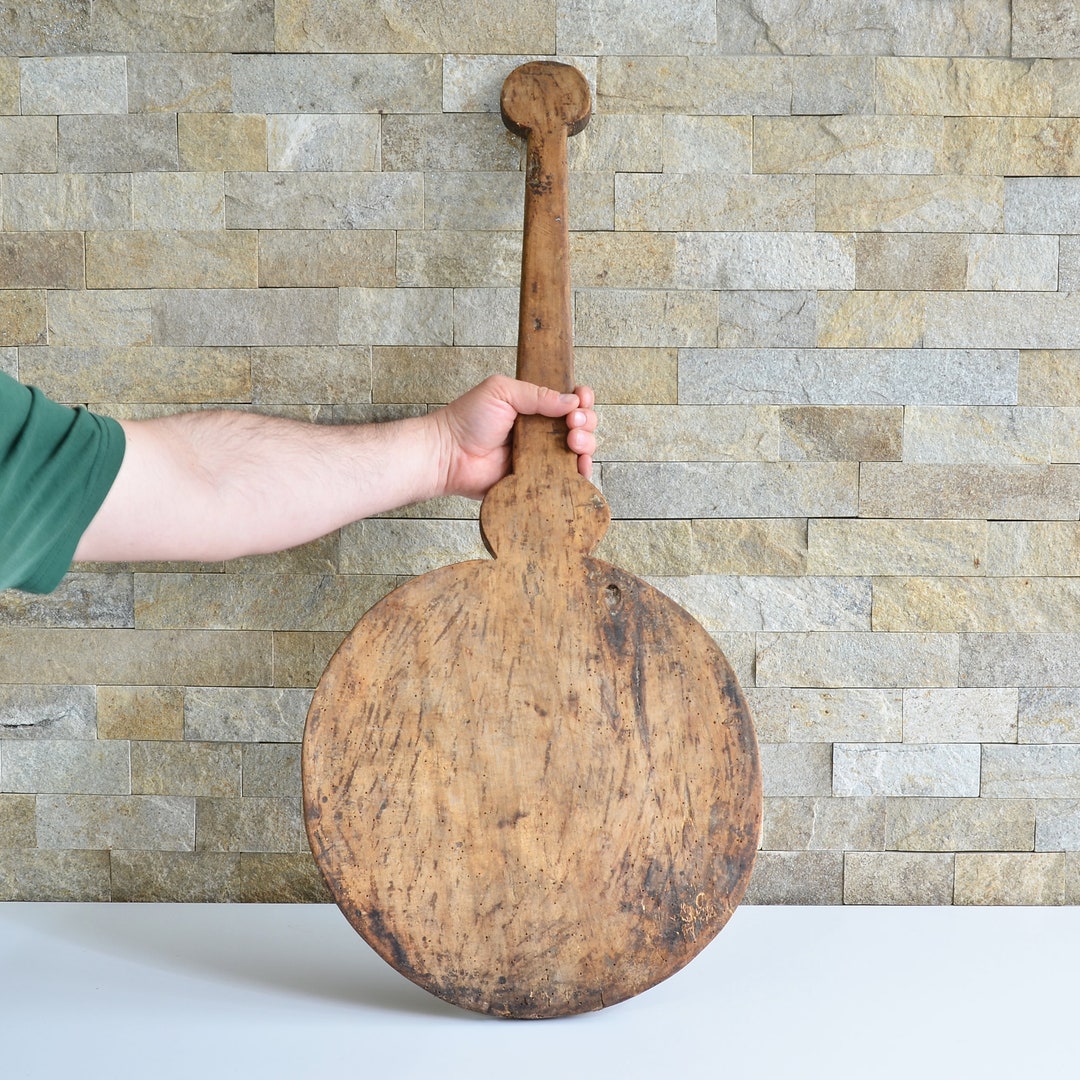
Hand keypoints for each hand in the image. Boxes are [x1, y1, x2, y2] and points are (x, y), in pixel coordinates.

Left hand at [434, 375, 597, 499]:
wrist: (448, 455)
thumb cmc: (468, 420)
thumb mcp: (502, 391)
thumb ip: (537, 394)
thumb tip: (572, 401)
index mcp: (534, 407)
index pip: (569, 400)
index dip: (582, 399)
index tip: (581, 398)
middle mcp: (541, 431)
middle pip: (581, 425)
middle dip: (586, 421)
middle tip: (573, 423)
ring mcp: (541, 457)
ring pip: (579, 451)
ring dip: (587, 443)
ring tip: (573, 442)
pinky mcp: (538, 481)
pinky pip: (567, 479)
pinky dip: (581, 474)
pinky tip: (580, 467)